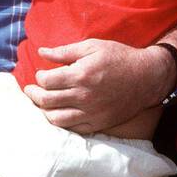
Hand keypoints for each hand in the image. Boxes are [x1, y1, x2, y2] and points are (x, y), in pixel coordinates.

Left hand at [26, 38, 162, 132]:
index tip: (41, 75)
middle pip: (47, 101)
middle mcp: (84, 96)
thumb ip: (65, 51)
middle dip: (34, 95)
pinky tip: (57, 114)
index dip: (39, 77)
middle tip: (30, 91)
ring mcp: (91, 112)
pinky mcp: (98, 123)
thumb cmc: (118, 58)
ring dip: (43, 111)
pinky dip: (61, 123)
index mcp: (81, 75)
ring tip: (41, 103)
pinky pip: (72, 129)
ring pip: (56, 119)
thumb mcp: (92, 47)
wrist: (146, 78)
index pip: (47, 81)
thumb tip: (42, 52)